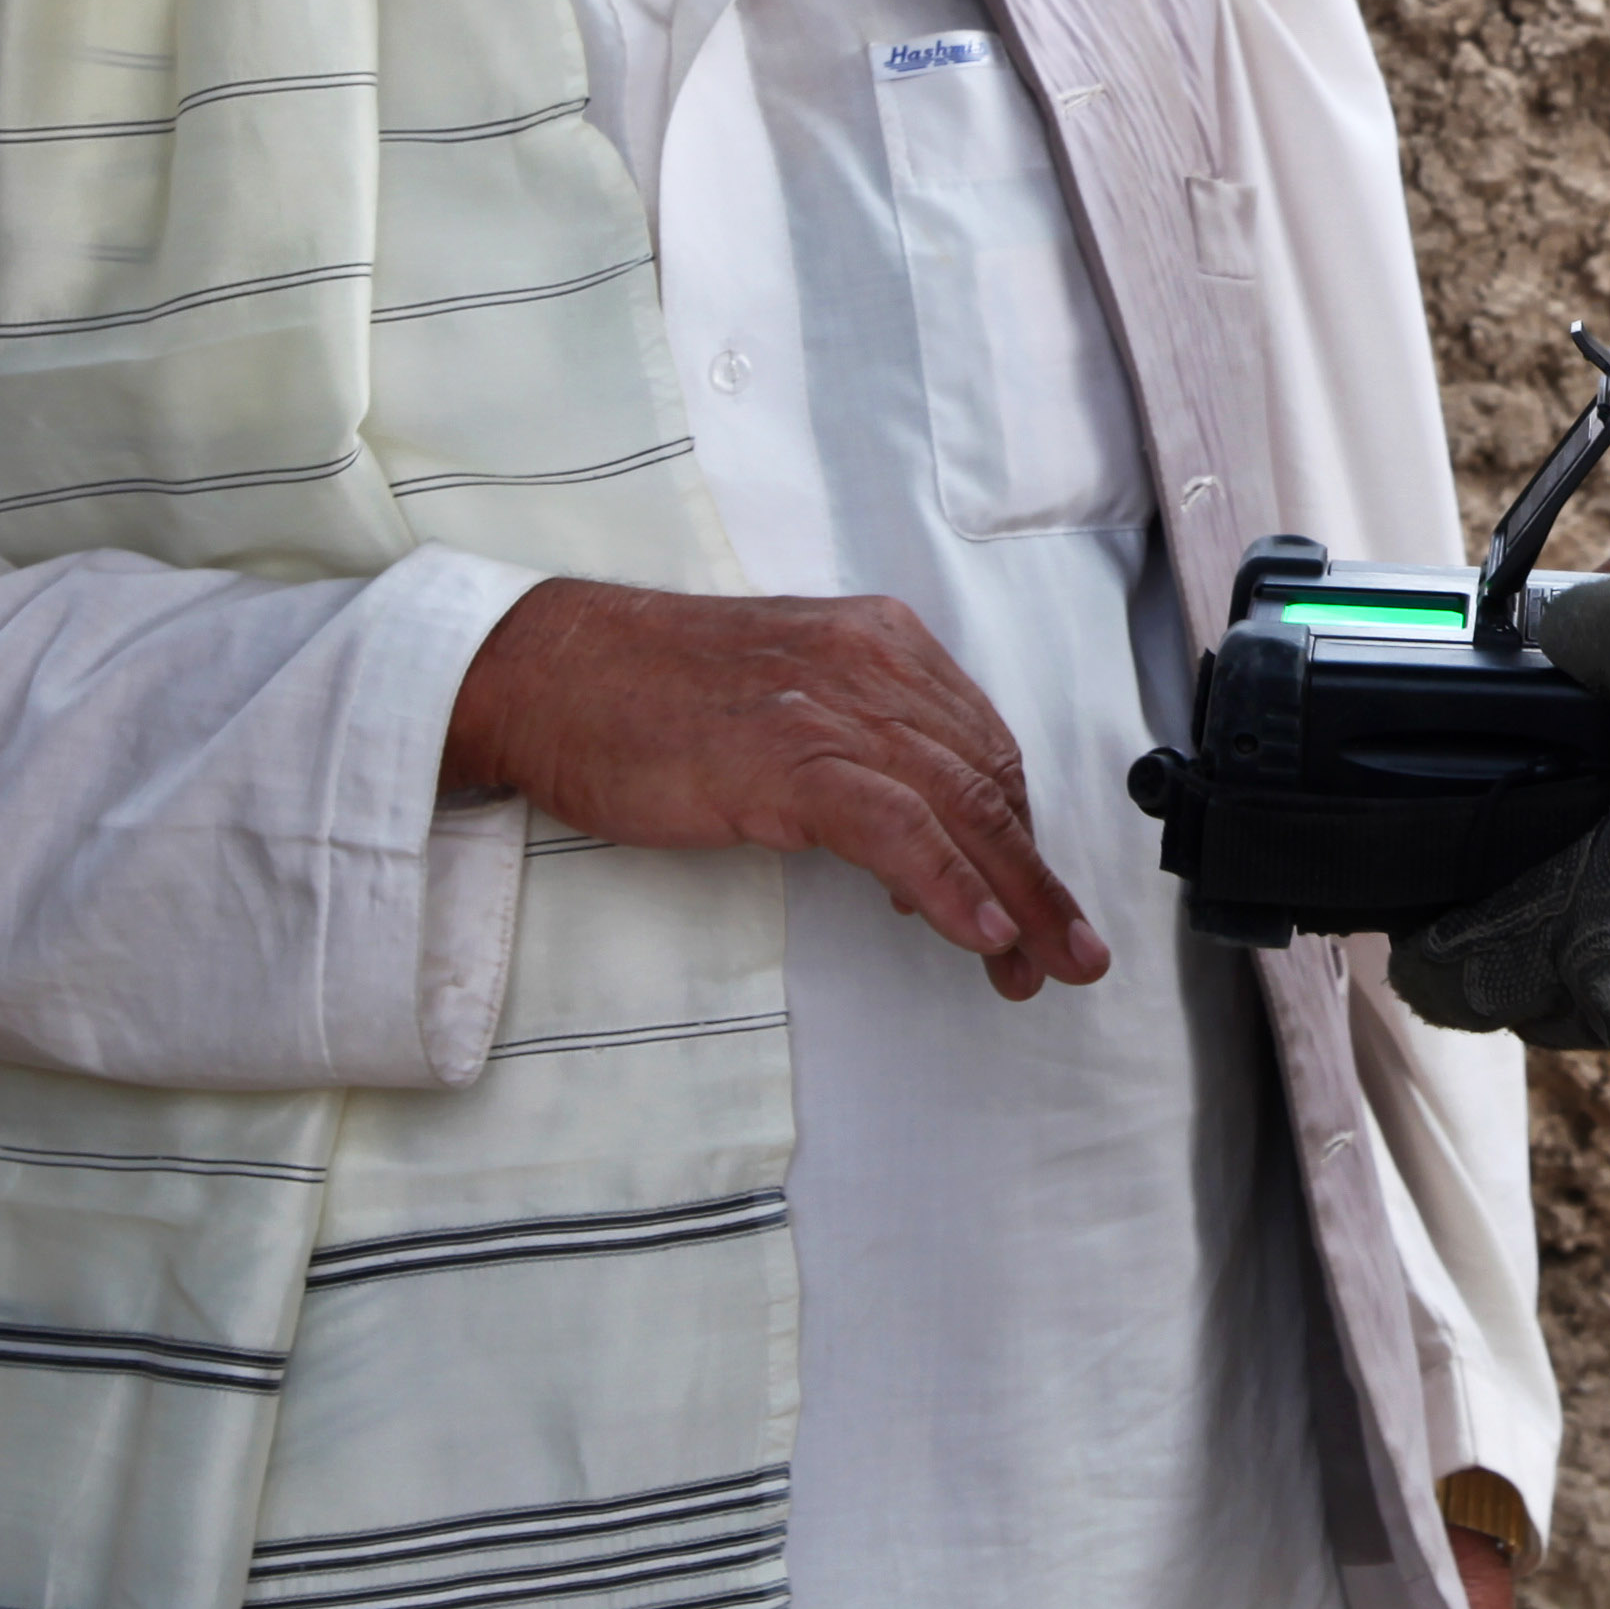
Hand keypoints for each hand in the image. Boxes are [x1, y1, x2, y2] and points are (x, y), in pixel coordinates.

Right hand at [444, 581, 1108, 1001]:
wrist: (544, 669)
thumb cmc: (642, 693)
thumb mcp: (778, 697)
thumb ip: (851, 745)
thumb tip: (910, 837)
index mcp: (879, 643)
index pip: (982, 747)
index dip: (1018, 834)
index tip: (1031, 900)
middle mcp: (873, 665)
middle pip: (989, 781)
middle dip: (1033, 878)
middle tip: (1065, 952)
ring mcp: (831, 707)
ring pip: (961, 808)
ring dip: (1014, 899)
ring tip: (1043, 965)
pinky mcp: (787, 757)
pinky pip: (895, 828)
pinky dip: (947, 886)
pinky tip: (978, 935)